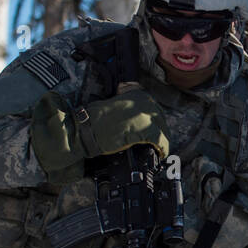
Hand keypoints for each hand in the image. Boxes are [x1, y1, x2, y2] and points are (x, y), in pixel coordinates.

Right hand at [30, 89, 169, 182]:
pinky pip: (160, 141)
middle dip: (161, 131)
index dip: (156, 121)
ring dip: (162, 140)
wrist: (85, 128)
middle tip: (159, 142)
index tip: (157, 130)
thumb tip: (141, 117)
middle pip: (160, 118)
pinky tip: (161, 154)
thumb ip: (130, 105)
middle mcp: (144, 101)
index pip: (154, 108)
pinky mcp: (143, 130)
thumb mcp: (115, 102)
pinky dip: (162, 148)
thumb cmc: (95, 118)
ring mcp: (144, 115)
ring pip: (162, 129)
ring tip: (160, 150)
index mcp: (137, 93)